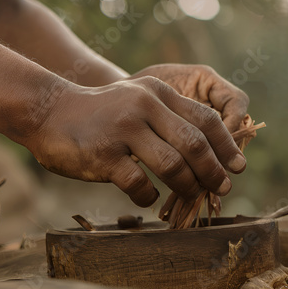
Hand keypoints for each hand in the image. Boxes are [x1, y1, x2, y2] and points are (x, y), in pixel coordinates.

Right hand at [24, 77, 246, 206]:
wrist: (48, 111)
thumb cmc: (101, 112)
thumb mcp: (138, 99)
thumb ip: (169, 117)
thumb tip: (210, 151)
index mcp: (158, 92)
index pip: (205, 119)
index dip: (227, 145)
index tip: (239, 166)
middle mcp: (144, 106)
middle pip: (194, 143)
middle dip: (214, 170)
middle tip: (222, 187)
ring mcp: (123, 130)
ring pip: (172, 165)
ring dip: (187, 186)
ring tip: (190, 194)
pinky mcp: (103, 155)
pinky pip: (139, 183)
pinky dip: (149, 195)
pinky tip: (148, 196)